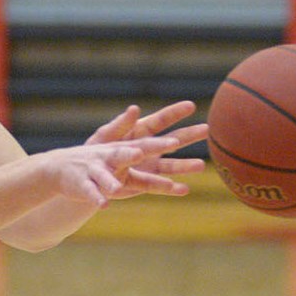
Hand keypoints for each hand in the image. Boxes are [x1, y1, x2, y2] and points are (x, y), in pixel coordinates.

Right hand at [46, 138, 174, 205]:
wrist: (60, 168)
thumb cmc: (97, 160)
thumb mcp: (116, 150)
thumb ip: (137, 143)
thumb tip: (139, 112)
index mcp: (121, 151)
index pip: (143, 146)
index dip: (158, 145)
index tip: (175, 143)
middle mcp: (107, 158)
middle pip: (121, 155)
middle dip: (131, 155)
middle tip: (140, 154)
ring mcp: (93, 171)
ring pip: (102, 176)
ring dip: (109, 181)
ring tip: (116, 188)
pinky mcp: (81, 185)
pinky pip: (89, 192)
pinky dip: (96, 198)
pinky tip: (104, 205)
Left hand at [84, 101, 208, 198]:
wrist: (88, 174)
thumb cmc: (95, 150)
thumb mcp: (105, 136)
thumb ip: (120, 125)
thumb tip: (134, 109)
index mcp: (139, 132)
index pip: (160, 121)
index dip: (174, 113)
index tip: (190, 105)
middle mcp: (149, 148)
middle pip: (173, 140)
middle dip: (190, 135)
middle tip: (207, 129)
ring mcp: (148, 166)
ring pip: (171, 165)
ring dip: (185, 166)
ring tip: (200, 165)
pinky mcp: (143, 184)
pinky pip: (159, 186)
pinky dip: (171, 189)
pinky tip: (184, 190)